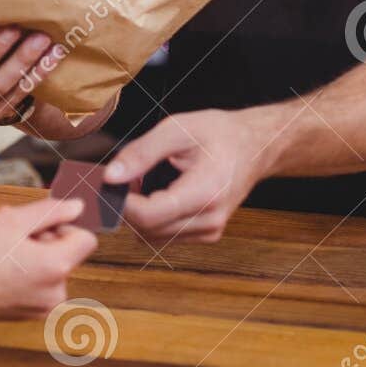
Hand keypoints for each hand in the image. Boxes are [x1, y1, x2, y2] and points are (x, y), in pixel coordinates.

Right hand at [0, 198, 97, 320]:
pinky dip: (22, 268)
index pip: (85, 238)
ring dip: (28, 249)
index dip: (63, 224)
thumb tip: (78, 207)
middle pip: (64, 252)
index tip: (37, 221)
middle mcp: (55, 293)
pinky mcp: (26, 313)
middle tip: (7, 224)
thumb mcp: (11, 222)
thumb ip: (50, 212)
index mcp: (56, 268)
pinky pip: (36, 282)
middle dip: (40, 234)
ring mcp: (41, 307)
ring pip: (48, 265)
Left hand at [105, 109, 276, 240]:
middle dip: (128, 205)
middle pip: (148, 230)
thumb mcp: (177, 129)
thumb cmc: (219, 133)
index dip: (123, 202)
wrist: (255, 147)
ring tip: (144, 181)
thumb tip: (110, 176)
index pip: (149, 217)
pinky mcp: (206, 234)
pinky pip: (166, 236)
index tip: (112, 180)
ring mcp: (209, 231)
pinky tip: (158, 193)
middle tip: (127, 176)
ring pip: (153, 237)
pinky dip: (153, 218)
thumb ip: (141, 153)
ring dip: (139, 214)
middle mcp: (209, 220)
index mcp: (205, 193)